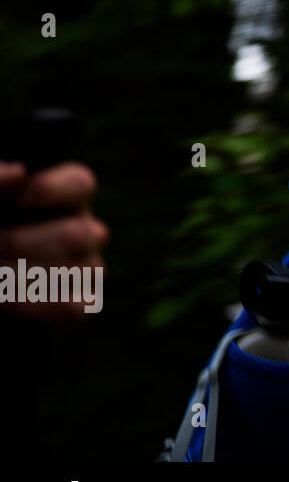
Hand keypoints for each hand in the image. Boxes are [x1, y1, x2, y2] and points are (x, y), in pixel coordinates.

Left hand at [0, 160, 108, 322]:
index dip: (54, 190)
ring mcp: (86, 270)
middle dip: (24, 244)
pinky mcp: (79, 308)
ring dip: (28, 276)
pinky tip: (5, 301)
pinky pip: (76, 309)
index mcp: (60, 199)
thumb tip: (19, 172)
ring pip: (86, 269)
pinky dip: (38, 305)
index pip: (81, 184)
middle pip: (80, 234)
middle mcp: (81, 231)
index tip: (19, 198)